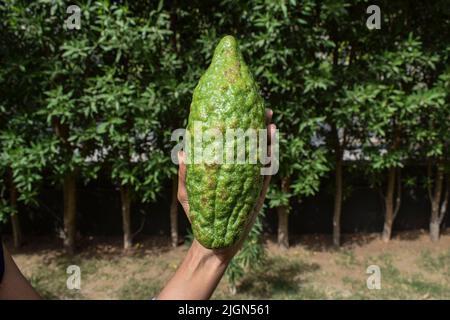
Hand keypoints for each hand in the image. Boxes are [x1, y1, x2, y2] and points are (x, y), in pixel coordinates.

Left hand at [158, 109, 274, 299]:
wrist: (213, 240)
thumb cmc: (199, 216)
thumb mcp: (187, 194)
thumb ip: (185, 175)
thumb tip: (181, 152)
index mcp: (224, 169)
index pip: (231, 144)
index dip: (236, 127)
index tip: (237, 109)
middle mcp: (238, 172)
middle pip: (250, 145)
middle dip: (257, 126)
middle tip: (262, 109)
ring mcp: (249, 181)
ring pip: (261, 156)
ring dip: (267, 139)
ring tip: (269, 122)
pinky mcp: (257, 193)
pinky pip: (266, 173)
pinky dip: (270, 159)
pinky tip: (272, 145)